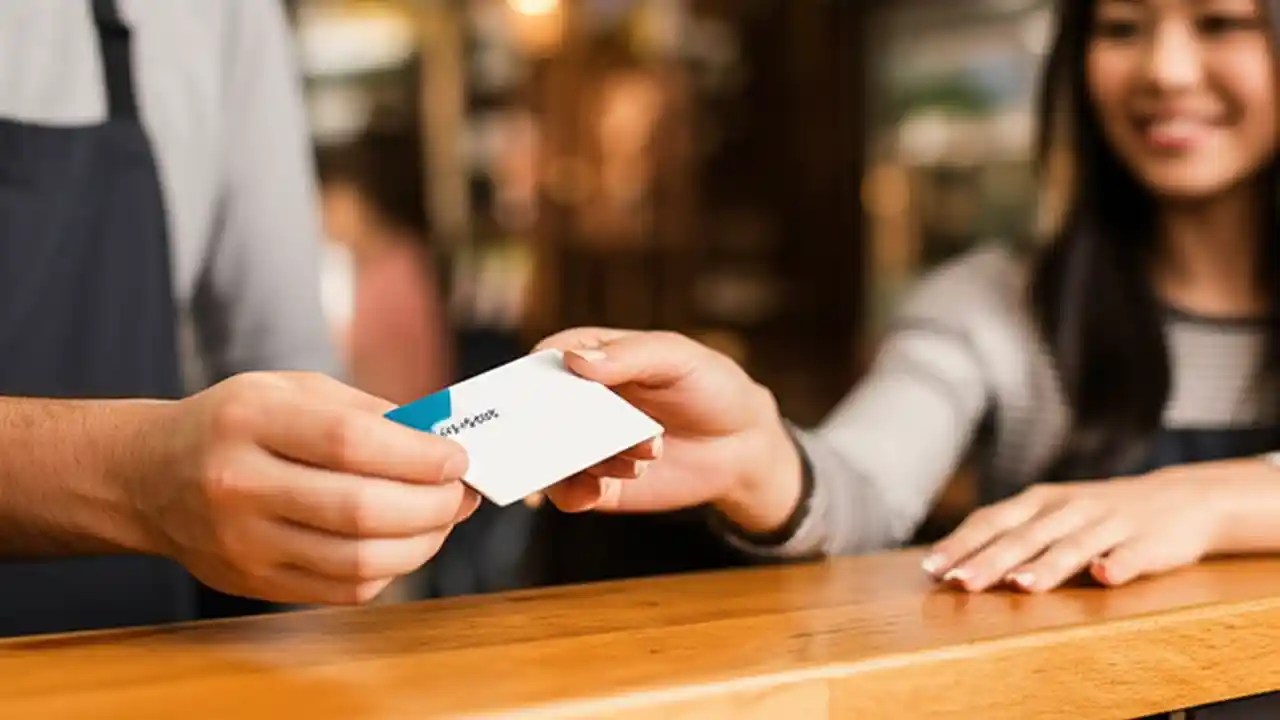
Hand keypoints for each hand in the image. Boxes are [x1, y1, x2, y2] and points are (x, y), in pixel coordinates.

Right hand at [126, 372, 476, 604]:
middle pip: (360, 509)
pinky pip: (344, 590)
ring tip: (442, 519)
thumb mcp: (290, 390)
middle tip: (460, 493)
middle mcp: (239, 484)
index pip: (350, 443)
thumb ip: (364, 412)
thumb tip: (439, 440)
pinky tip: (403, 544)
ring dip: (421, 543)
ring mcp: (242, 543)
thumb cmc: (235, 424)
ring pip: (358, 561)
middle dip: (431, 504)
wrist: (149, 477)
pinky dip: (389, 569)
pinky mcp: (252, 583)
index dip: (418, 455)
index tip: (457, 458)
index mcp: (250, 421)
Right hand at [533, 329, 803, 534]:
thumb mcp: (678, 358)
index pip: (544, 360)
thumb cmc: (712, 387)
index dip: (530, 377)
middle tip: (573, 435)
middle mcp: (580, 402)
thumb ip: (630, 356)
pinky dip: (573, 494)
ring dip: (583, 460)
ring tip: (640, 456)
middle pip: (535, 413)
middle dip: (544, 429)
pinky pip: (566, 492)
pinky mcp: (598, 482)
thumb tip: (576, 361)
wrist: (744, 445)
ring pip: (550, 456)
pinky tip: (601, 489)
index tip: (536, 396)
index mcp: (593, 357)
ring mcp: (586, 443)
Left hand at [922, 472, 1226, 592]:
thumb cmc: (1099, 514)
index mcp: (1039, 502)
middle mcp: (1069, 509)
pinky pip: (1131, 556)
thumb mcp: (1052, 515)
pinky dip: (1117, 565)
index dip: (961, 544)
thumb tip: (956, 565)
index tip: (931, 568)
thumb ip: (1012, 536)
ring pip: (1074, 546)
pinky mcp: (1149, 542)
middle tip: (961, 583)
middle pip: (1024, 537)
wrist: (1183, 498)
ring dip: (1047, 565)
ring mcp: (1110, 524)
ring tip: (1022, 585)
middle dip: (991, 560)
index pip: (992, 521)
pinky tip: (1104, 576)